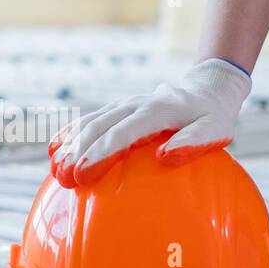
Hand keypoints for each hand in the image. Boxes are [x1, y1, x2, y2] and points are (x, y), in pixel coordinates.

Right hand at [48, 58, 251, 187]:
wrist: (206, 89)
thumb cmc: (212, 117)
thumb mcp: (214, 130)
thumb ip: (192, 143)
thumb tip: (164, 157)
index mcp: (156, 111)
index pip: (122, 133)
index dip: (100, 153)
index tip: (82, 174)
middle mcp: (135, 105)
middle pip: (99, 128)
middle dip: (77, 152)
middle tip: (61, 178)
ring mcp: (124, 105)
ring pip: (90, 122)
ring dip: (69, 144)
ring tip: (53, 168)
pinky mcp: (118, 109)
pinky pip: (90, 119)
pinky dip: (71, 132)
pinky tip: (54, 148)